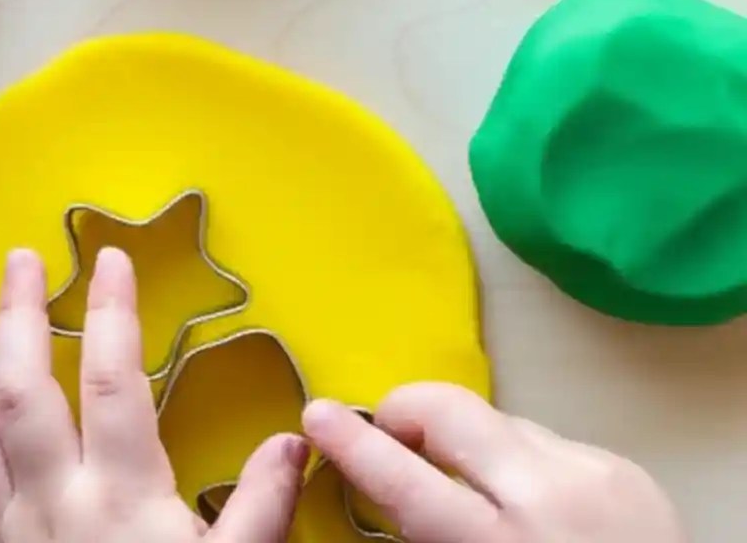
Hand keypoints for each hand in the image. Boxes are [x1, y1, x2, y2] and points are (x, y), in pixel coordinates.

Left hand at [0, 248, 310, 542]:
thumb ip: (263, 510)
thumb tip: (299, 438)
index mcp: (120, 498)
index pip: (108, 381)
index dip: (109, 312)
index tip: (110, 260)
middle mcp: (50, 502)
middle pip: (19, 390)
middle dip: (17, 314)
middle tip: (21, 258)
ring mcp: (4, 528)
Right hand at [304, 384, 687, 542]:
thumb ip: (429, 536)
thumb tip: (389, 492)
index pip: (403, 478)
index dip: (352, 443)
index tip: (318, 415)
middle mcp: (545, 498)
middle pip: (448, 412)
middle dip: (405, 411)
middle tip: (390, 434)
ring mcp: (590, 472)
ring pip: (498, 422)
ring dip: (472, 444)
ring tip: (476, 487)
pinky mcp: (623, 466)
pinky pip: (548, 442)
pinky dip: (526, 463)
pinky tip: (536, 503)